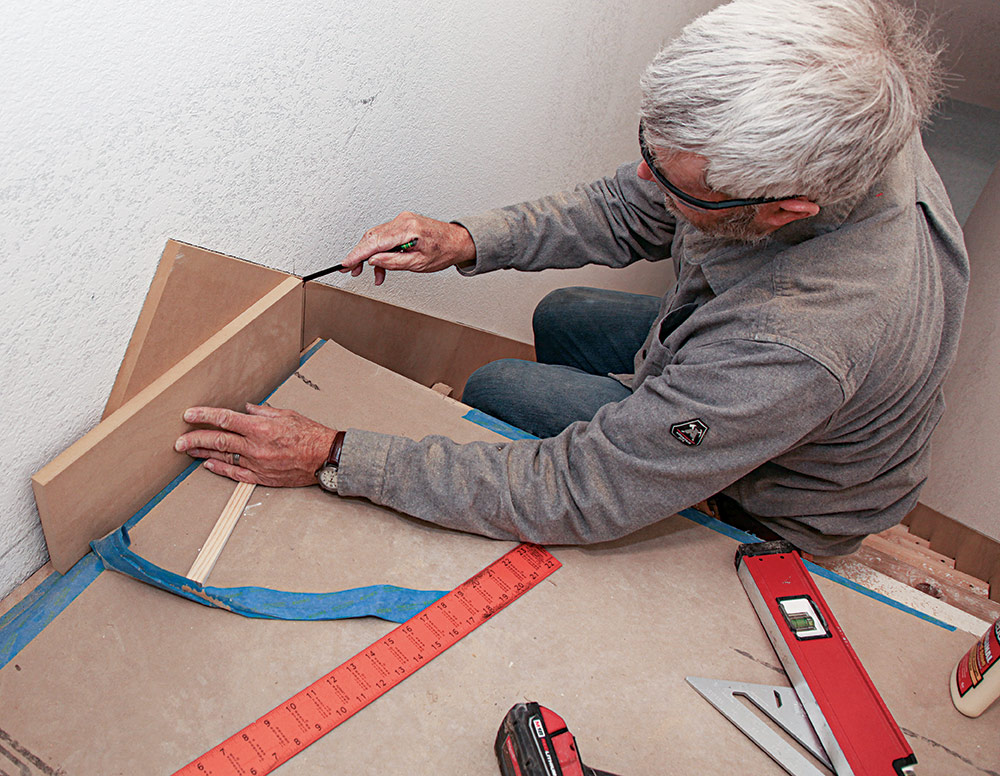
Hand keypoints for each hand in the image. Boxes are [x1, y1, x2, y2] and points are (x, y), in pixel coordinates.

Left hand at [174, 403, 337, 486]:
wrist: (325, 457)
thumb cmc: (310, 435)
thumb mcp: (287, 415)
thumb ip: (263, 412)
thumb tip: (247, 409)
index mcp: (260, 427)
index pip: (224, 419)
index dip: (204, 416)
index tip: (189, 414)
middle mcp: (255, 446)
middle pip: (217, 440)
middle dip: (194, 439)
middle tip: (178, 441)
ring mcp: (257, 463)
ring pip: (223, 457)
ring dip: (203, 453)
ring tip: (187, 450)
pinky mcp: (261, 477)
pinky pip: (235, 473)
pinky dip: (220, 468)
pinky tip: (208, 464)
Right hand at [341, 212, 475, 284]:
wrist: (457, 241)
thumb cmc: (444, 251)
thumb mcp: (418, 263)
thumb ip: (393, 262)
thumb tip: (374, 261)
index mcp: (408, 229)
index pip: (375, 241)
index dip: (357, 254)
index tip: (346, 263)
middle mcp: (403, 221)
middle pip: (372, 237)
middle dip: (359, 255)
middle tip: (351, 270)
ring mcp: (402, 220)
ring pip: (376, 236)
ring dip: (370, 255)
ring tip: (374, 275)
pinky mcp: (403, 223)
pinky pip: (385, 235)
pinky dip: (380, 250)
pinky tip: (381, 265)